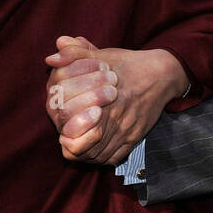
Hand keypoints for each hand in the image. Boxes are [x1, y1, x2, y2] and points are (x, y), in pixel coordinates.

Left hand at [45, 35, 188, 164]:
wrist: (162, 74)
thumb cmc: (128, 64)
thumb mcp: (102, 55)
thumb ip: (74, 55)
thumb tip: (50, 58)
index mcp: (103, 99)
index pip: (77, 129)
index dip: (67, 134)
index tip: (62, 130)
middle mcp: (115, 118)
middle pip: (86, 148)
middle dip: (73, 147)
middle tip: (67, 140)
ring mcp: (127, 130)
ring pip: (99, 156)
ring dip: (86, 154)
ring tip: (78, 146)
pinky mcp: (136, 136)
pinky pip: (115, 157)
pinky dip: (102, 158)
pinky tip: (95, 149)